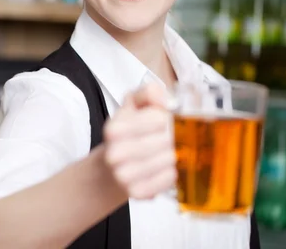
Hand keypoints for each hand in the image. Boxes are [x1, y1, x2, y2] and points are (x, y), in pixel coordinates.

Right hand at [103, 83, 175, 199]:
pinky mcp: (136, 192)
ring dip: (175, 154)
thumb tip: (164, 100)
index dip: (168, 118)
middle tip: (171, 137)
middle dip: (174, 136)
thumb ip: (148, 93)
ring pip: (169, 160)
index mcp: (114, 129)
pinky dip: (172, 171)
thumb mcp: (133, 105)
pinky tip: (166, 167)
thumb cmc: (128, 133)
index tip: (165, 120)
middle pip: (166, 140)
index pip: (159, 119)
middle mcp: (116, 153)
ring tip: (168, 151)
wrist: (110, 168)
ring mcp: (124, 175)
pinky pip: (168, 179)